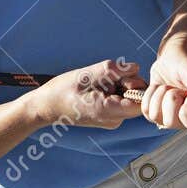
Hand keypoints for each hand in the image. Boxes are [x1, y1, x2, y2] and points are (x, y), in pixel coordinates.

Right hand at [29, 59, 144, 129]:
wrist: (45, 107)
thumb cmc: (61, 91)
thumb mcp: (86, 75)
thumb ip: (112, 70)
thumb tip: (135, 67)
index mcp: (109, 113)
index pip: (141, 102)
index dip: (137, 86)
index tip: (120, 77)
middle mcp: (114, 120)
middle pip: (137, 97)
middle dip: (126, 82)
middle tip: (105, 77)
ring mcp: (112, 119)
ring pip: (128, 96)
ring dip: (118, 84)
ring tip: (97, 83)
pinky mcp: (109, 115)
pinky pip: (120, 99)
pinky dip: (112, 89)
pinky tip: (97, 88)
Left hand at [143, 37, 186, 136]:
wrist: (175, 57)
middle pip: (170, 123)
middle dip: (170, 98)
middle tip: (177, 88)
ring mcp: (171, 118)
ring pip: (155, 117)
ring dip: (160, 95)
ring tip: (169, 86)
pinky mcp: (157, 113)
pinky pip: (145, 111)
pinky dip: (150, 95)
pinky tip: (159, 87)